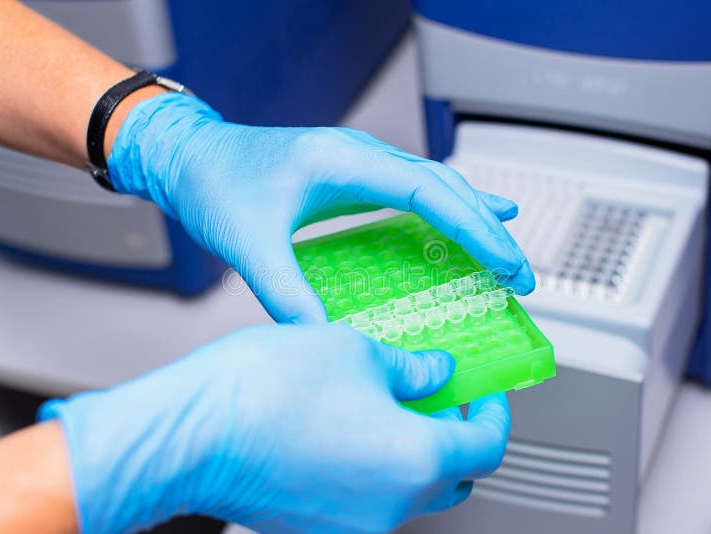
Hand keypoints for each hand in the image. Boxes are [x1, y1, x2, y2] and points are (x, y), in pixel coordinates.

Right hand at [39, 324, 509, 532]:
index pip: (486, 447)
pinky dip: (373, 467)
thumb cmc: (263, 392)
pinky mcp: (314, 526)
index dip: (493, 414)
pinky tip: (346, 426)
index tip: (485, 393)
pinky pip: (365, 499)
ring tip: (386, 402)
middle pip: (452, 477)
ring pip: (406, 490)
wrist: (189, 432)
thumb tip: (435, 373)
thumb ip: (410, 368)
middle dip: (454, 436)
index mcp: (415, 462)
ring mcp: (351, 525)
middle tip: (439, 396)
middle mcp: (390, 507)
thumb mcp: (356, 351)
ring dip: (411, 451)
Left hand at [107, 93, 534, 322]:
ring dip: (473, 216)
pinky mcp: (351, 176)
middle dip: (487, 229)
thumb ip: (287, 294)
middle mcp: (358, 155)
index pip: (429, 192)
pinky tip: (463, 220)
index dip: (475, 228)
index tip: (507, 262)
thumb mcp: (249, 245)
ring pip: (434, 184)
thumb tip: (327, 342)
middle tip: (521, 273)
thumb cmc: (214, 185)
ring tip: (508, 249)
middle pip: (444, 186)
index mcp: (342, 162)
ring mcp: (357, 162)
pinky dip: (445, 209)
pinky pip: (412, 190)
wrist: (190, 156)